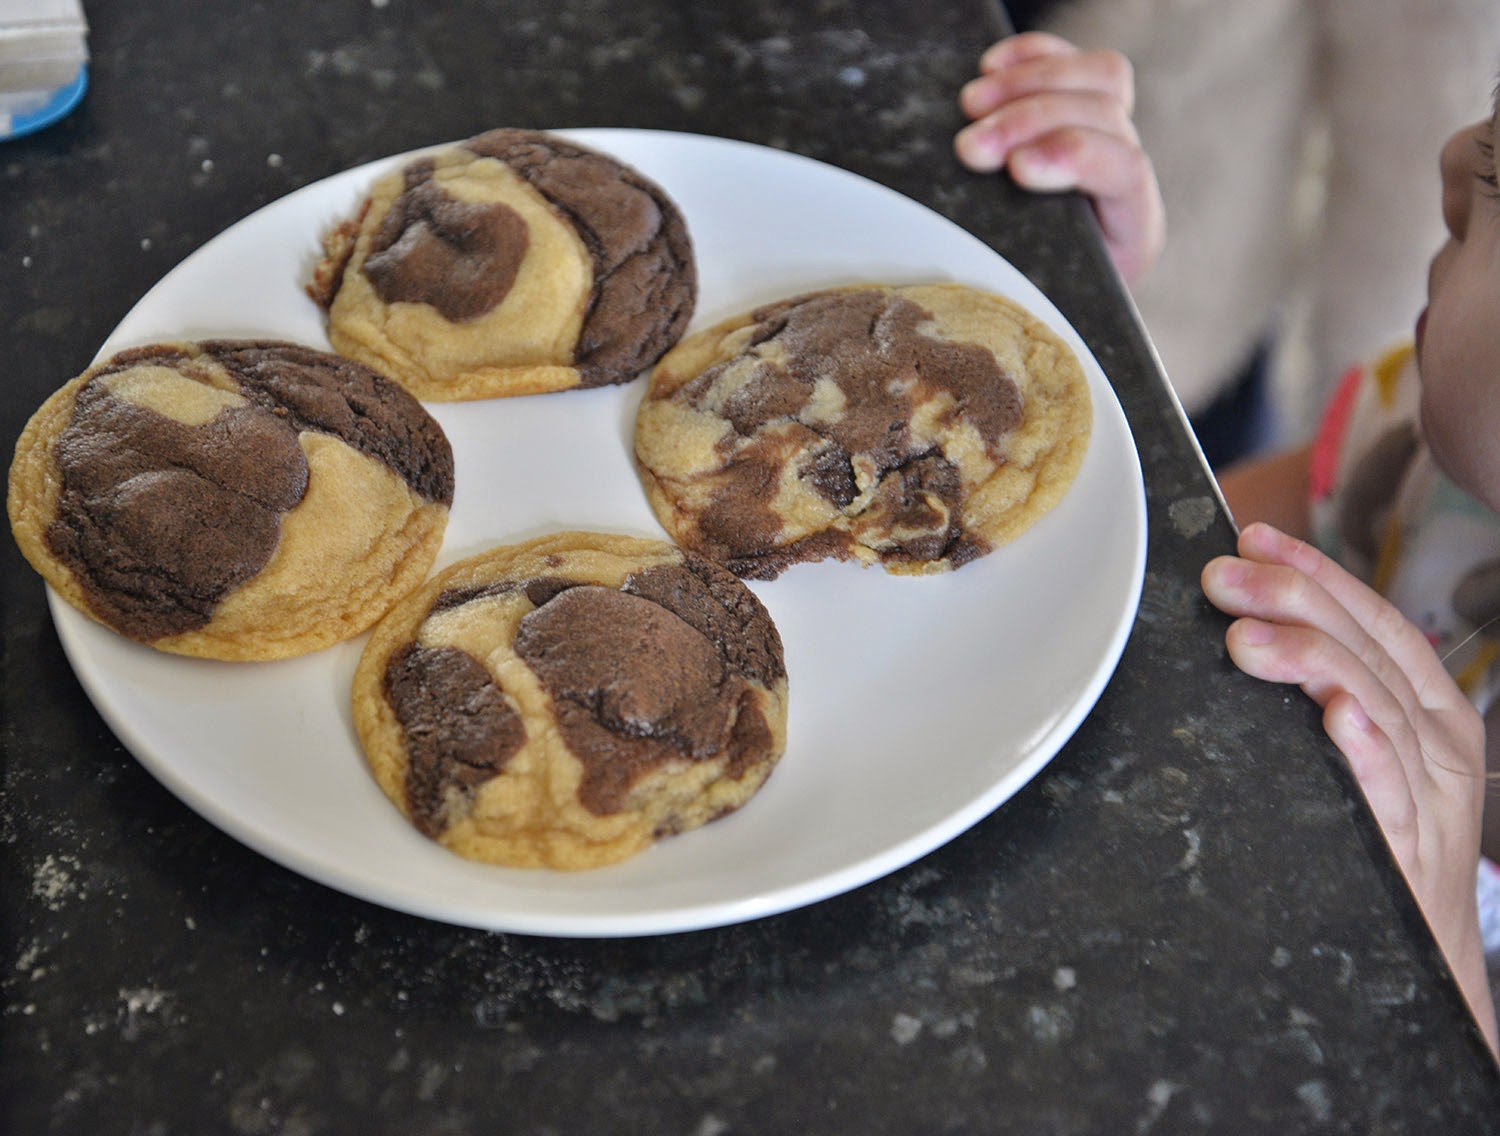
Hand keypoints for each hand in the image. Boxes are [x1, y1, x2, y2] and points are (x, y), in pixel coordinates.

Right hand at [955, 32, 1163, 284]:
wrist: (1055, 301)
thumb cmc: (1040, 308)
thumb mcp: (1043, 310)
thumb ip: (1031, 287)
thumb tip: (984, 262)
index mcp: (1133, 232)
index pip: (1124, 171)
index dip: (1073, 157)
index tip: (1017, 169)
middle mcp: (1128, 176)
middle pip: (1104, 116)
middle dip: (1030, 121)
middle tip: (970, 147)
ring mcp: (1109, 138)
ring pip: (1099, 79)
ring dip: (1028, 83)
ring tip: (969, 104)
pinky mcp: (1081, 111)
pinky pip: (1076, 61)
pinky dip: (1033, 56)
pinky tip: (992, 67)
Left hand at [1201, 523, 1495, 1054]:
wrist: (1426, 960)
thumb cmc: (1380, 845)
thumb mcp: (1361, 757)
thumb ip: (1321, 697)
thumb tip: (1243, 627)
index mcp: (1428, 708)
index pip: (1371, 621)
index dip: (1316, 574)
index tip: (1254, 540)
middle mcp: (1437, 739)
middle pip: (1366, 651)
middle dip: (1292, 602)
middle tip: (1224, 580)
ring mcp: (1430, 794)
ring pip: (1374, 705)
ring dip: (1308, 663)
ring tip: (1245, 637)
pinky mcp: (1410, 850)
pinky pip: (1389, 789)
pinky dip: (1365, 747)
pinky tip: (1334, 714)